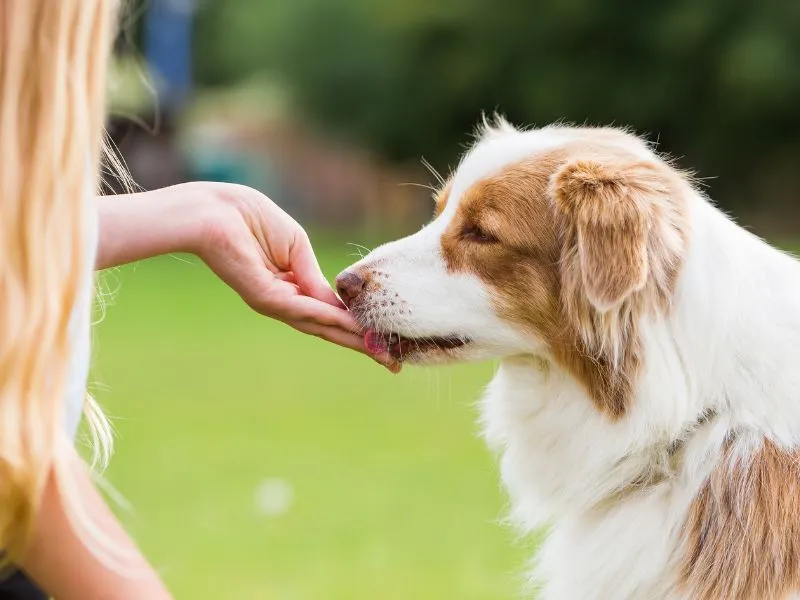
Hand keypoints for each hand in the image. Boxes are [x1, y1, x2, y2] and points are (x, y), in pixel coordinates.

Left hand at [187, 183, 399, 370]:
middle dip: (360, 345)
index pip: (328, 314)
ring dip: (351, 338)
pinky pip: (302, 309)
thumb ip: (314, 276)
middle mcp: (283, 302)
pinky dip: (328, 317)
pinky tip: (350, 324)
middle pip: (327, 329)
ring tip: (379, 350)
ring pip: (318, 325)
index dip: (357, 327)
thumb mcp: (296, 247)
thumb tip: (337, 304)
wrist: (214, 210)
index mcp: (291, 288)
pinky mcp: (263, 297)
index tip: (384, 341)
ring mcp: (273, 302)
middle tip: (391, 364)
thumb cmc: (250, 219)